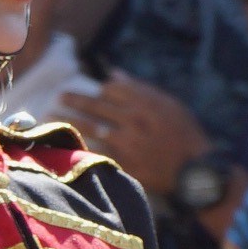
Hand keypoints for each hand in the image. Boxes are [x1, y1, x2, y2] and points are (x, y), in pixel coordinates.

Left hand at [69, 73, 209, 196]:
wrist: (195, 173)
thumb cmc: (187, 136)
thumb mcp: (172, 105)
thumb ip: (141, 89)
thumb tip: (112, 75)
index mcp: (146, 103)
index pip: (113, 89)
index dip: (101, 89)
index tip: (95, 91)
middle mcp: (134, 121)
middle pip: (97, 105)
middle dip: (76, 100)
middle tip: (60, 96)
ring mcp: (128, 143)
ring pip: (91, 127)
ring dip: (69, 119)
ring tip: (52, 114)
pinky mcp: (125, 164)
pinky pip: (97, 151)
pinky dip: (82, 145)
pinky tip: (67, 141)